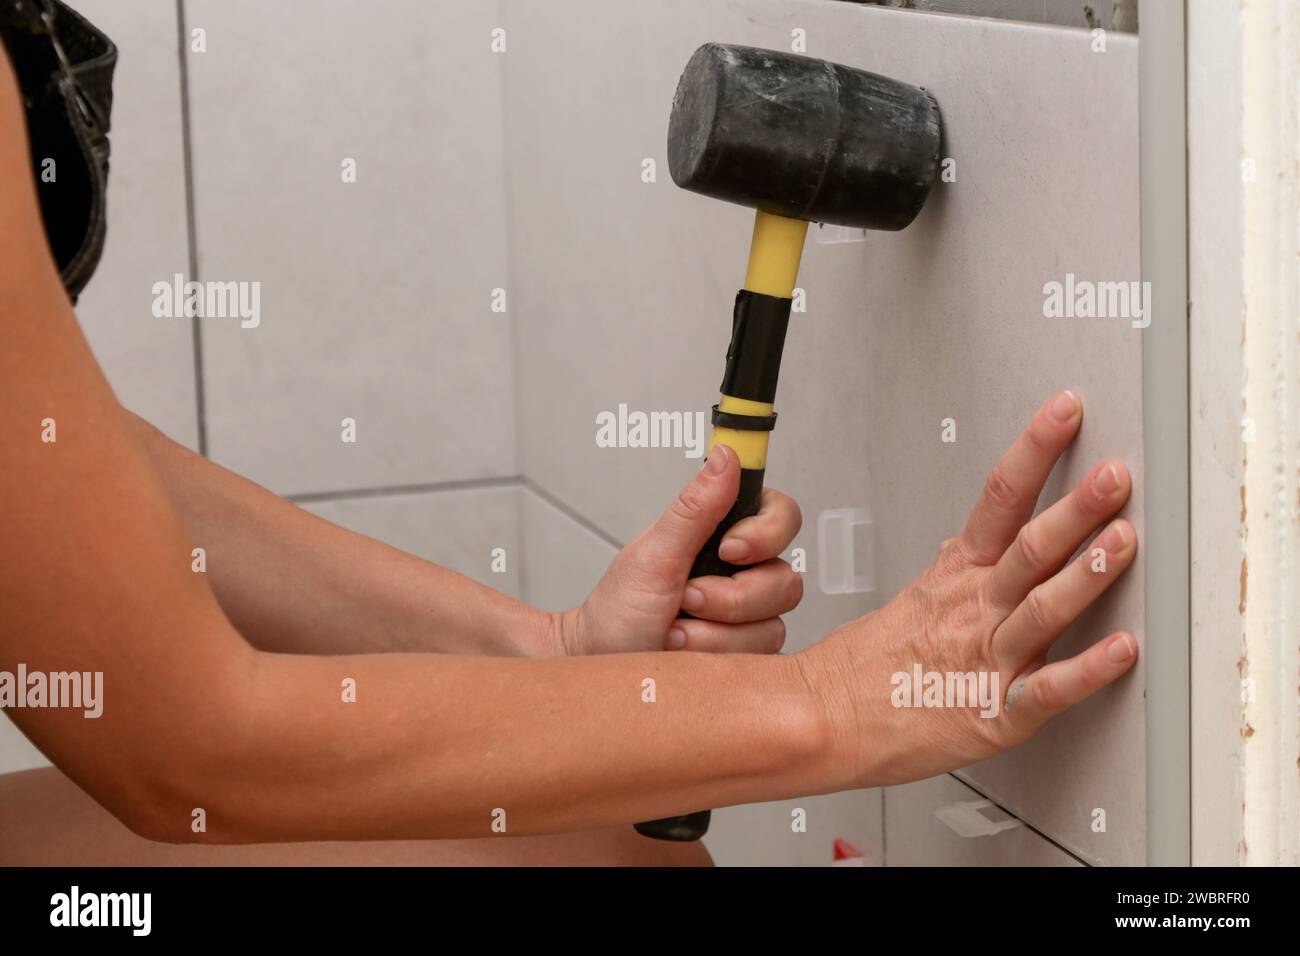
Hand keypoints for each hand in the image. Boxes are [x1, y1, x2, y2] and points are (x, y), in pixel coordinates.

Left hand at [553, 445, 803, 655]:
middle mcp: (743, 572)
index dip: (767, 532)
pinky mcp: (746, 652)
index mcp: (724, 533)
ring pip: (772, 622)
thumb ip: (695, 507)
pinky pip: (760, 655)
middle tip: (686, 598)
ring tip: (675, 629)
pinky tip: (688, 651)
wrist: (602, 660)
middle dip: (730, 597)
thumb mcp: (654, 553)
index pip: (781, 515)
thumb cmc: (619, 608)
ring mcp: (748, 616)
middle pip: (783, 577)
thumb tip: (726, 454)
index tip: (729, 548)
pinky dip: (716, 654)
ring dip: (716, 631)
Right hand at [800, 390, 1138, 787]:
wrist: (825, 718)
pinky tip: (1122, 651)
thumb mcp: (914, 600)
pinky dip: (1087, 671)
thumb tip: (978, 542)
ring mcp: (986, 660)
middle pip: (1027, 548)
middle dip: (1077, 507)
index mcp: (956, 577)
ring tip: (1124, 542)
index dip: (1035, 450)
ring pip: (1042, 609)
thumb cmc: (867, 667)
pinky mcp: (994, 714)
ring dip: (1087, 574)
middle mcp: (974, 610)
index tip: (1066, 411)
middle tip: (1114, 475)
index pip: (999, 498)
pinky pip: (1046, 691)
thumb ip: (960, 572)